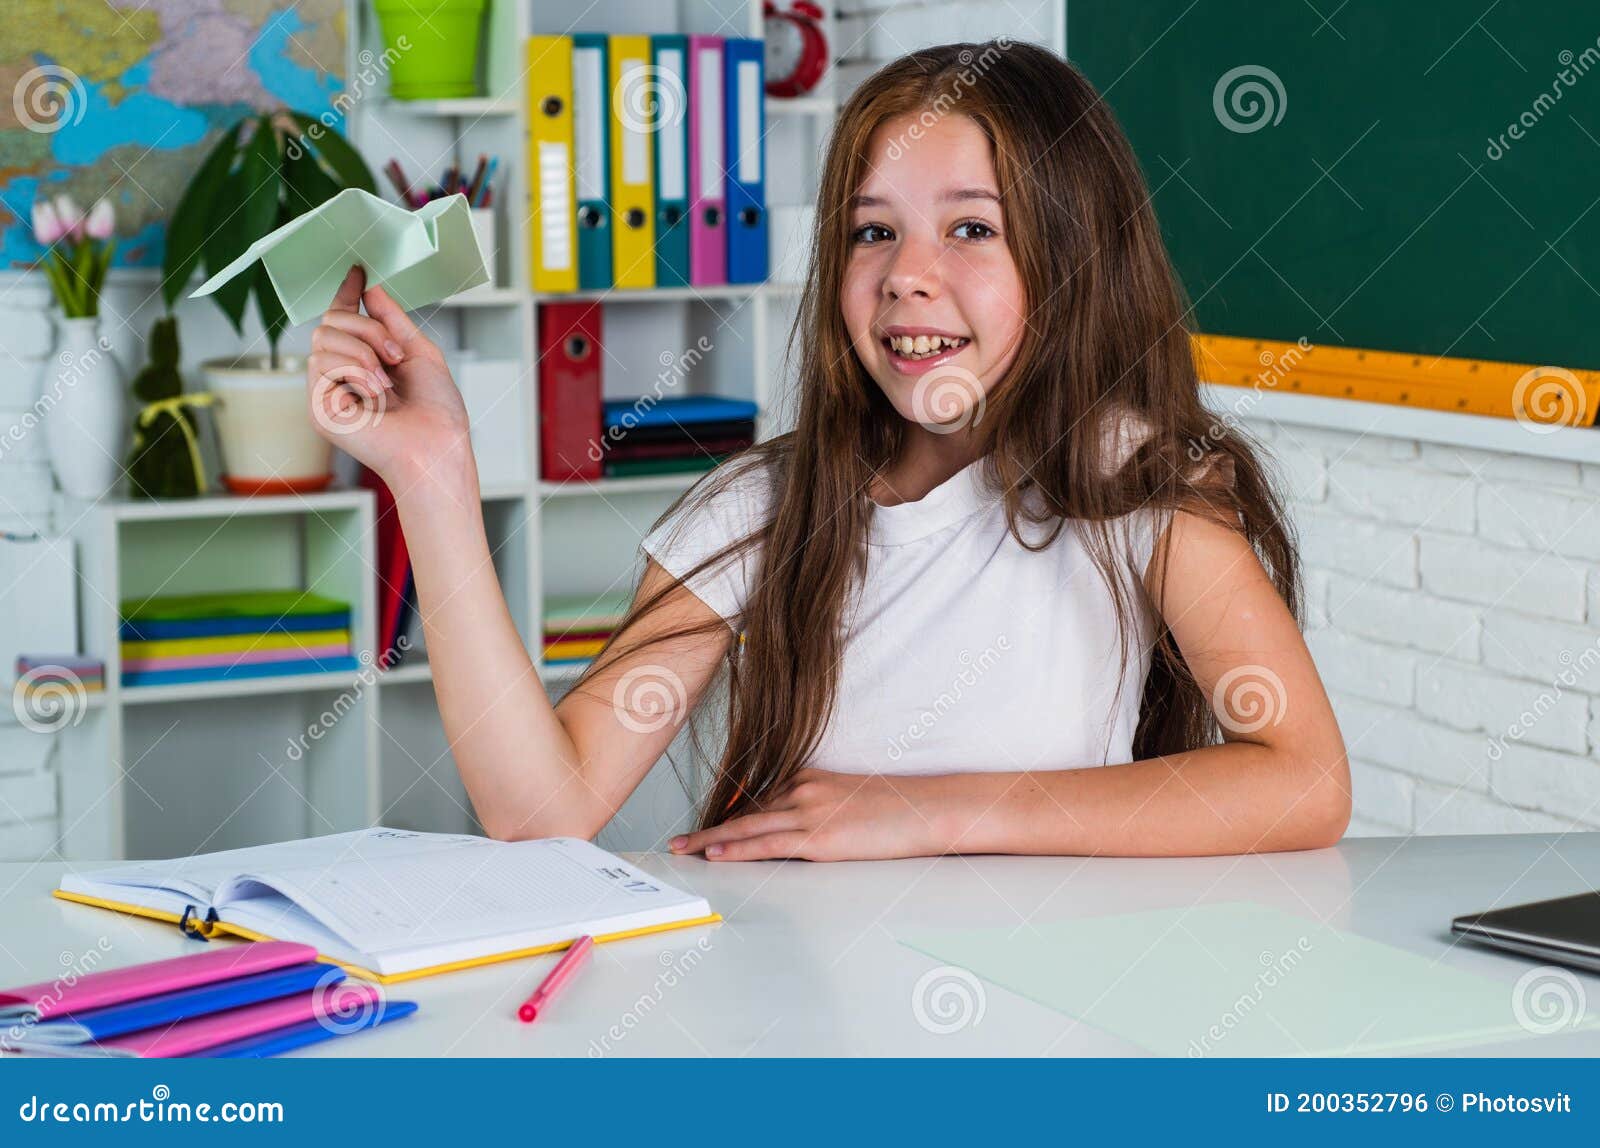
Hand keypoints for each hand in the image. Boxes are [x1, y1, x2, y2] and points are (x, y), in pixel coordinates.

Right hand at [306, 266, 472, 488]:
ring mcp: (327, 391)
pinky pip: (322, 364)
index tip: (358, 270)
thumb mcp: (419, 354)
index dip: (348, 292)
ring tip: (387, 382)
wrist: (437, 446)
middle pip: (331, 321)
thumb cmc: (436, 413)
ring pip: (324, 338)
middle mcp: (341, 375)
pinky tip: (374, 397)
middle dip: (367, 329)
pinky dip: (356, 373)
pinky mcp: (318, 407)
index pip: (345, 318)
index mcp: (365, 362)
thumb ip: (393, 321)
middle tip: (395, 355)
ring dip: (364, 353)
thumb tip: (371, 289)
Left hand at [668, 768, 946, 860]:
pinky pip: (766, 844)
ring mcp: (808, 811)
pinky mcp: (817, 836)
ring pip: (746, 827)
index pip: (758, 802)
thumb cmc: (896, 809)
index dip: (727, 818)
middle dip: (709, 829)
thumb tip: (796, 832)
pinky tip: (714, 855)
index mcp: (809, 778)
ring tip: (683, 851)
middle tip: (679, 842)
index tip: (705, 830)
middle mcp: (801, 789)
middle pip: (744, 813)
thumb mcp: (849, 800)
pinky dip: (736, 850)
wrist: (925, 810)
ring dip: (710, 841)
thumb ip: (818, 809)